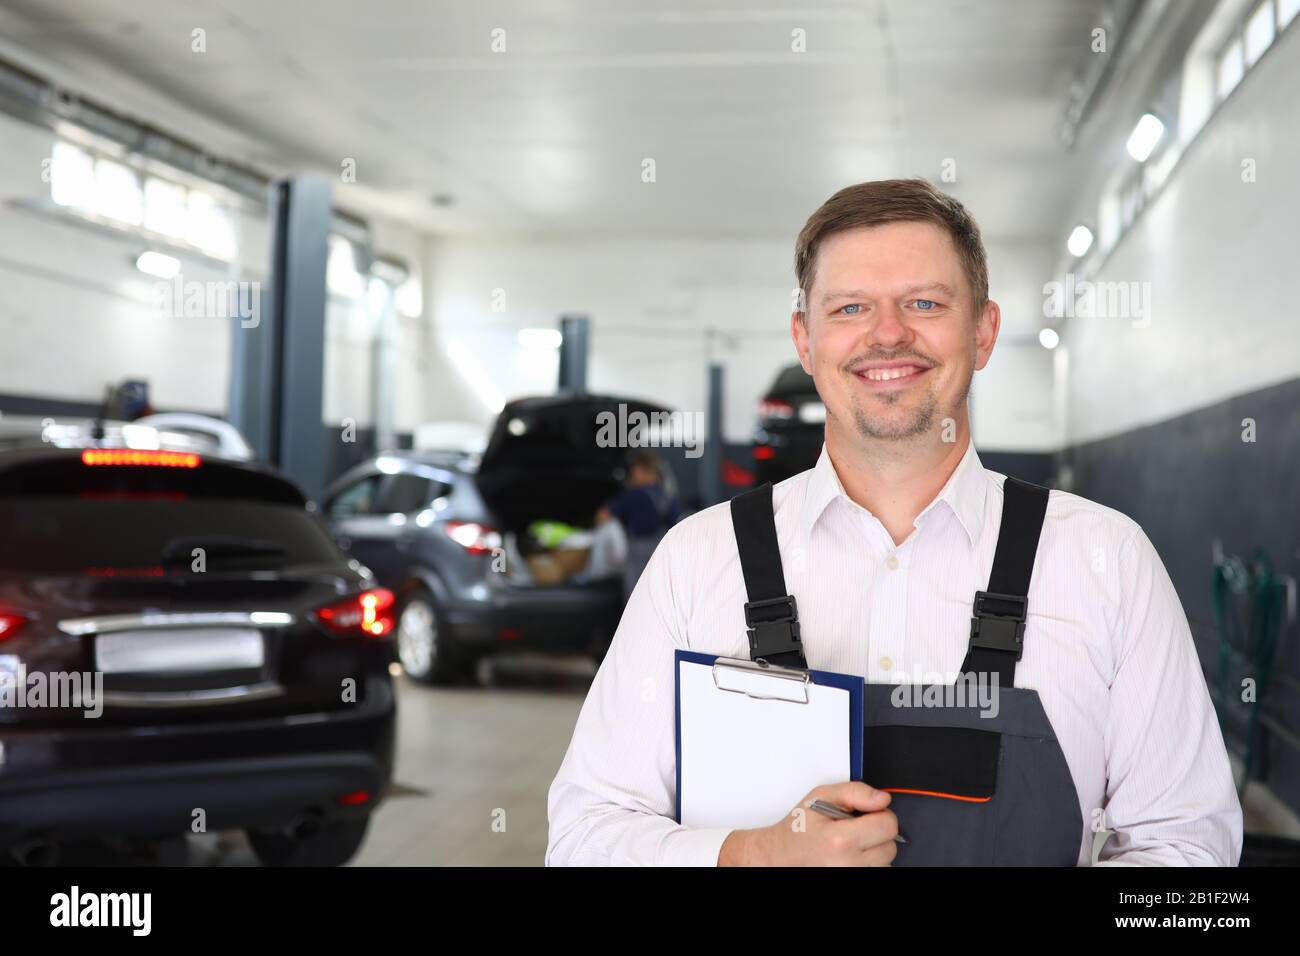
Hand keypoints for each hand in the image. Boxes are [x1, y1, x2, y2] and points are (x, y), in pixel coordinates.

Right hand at [717, 782, 897, 865]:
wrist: (781, 856)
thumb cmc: (799, 828)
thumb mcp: (821, 796)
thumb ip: (855, 792)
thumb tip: (883, 799)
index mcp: (841, 840)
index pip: (888, 825)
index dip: (880, 814)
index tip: (866, 814)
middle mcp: (849, 865)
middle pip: (890, 845)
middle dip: (877, 833)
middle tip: (853, 829)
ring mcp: (852, 877)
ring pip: (886, 861)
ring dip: (873, 850)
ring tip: (849, 844)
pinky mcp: (853, 882)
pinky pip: (876, 871)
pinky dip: (868, 862)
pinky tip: (851, 856)